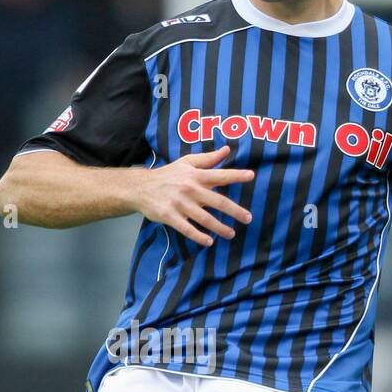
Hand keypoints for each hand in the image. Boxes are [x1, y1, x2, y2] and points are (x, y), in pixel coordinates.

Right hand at [136, 145, 253, 247]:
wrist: (141, 187)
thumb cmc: (168, 175)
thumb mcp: (187, 163)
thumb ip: (208, 159)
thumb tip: (227, 150)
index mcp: (195, 175)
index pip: (219, 175)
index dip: (236, 175)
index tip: (251, 176)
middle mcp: (190, 189)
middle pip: (217, 201)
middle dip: (235, 211)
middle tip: (248, 218)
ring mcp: (179, 204)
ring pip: (205, 218)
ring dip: (220, 228)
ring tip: (231, 234)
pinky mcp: (170, 216)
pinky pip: (187, 229)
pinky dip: (199, 237)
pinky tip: (209, 241)